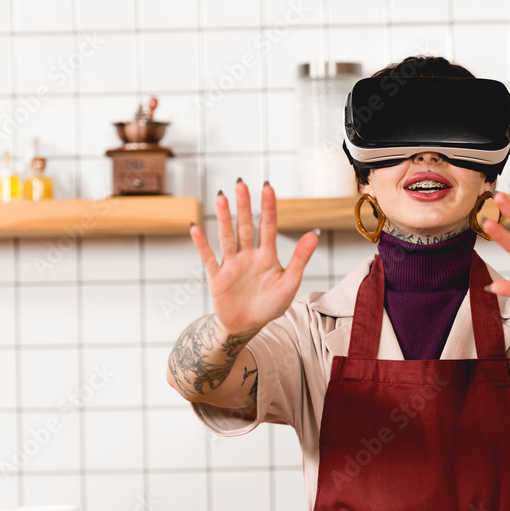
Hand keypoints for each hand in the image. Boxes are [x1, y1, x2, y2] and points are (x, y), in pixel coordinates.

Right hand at [189, 180, 318, 335]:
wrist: (247, 326)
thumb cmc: (270, 305)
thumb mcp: (289, 284)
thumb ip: (300, 259)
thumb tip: (314, 234)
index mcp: (267, 255)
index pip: (268, 227)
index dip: (268, 208)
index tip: (267, 187)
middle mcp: (248, 255)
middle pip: (246, 226)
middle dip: (244, 206)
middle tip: (241, 184)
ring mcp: (231, 264)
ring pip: (227, 237)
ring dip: (224, 218)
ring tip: (221, 198)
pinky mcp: (217, 277)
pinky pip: (208, 258)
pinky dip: (202, 244)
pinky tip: (195, 228)